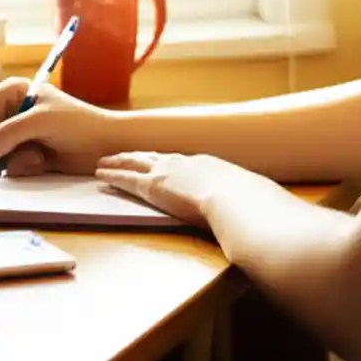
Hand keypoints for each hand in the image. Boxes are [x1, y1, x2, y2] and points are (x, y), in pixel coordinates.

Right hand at [0, 77, 121, 176]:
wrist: (106, 146)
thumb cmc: (79, 124)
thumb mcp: (41, 121)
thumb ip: (8, 133)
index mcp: (14, 91)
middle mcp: (12, 110)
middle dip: (2, 147)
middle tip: (23, 151)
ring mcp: (18, 133)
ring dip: (16, 159)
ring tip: (39, 157)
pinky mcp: (26, 152)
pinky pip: (9, 164)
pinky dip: (24, 166)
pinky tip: (44, 162)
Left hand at [96, 152, 237, 227]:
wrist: (237, 201)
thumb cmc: (250, 204)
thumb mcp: (251, 197)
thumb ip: (248, 199)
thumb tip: (259, 205)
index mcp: (208, 166)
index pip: (182, 162)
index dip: (167, 162)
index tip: (160, 161)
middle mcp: (184, 163)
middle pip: (154, 156)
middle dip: (138, 156)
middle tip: (123, 155)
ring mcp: (167, 172)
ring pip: (135, 162)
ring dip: (119, 161)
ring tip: (104, 162)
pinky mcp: (152, 186)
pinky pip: (126, 179)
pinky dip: (112, 176)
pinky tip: (100, 175)